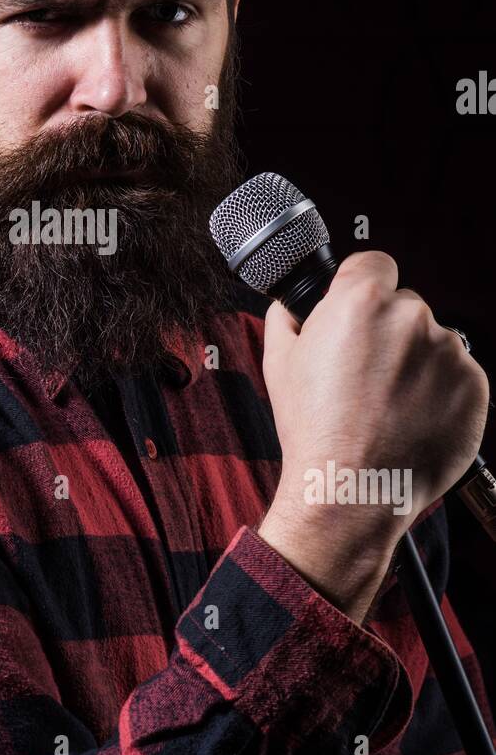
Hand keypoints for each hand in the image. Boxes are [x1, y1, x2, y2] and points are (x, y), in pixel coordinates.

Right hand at [257, 250, 489, 621]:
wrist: (352, 491)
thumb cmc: (314, 431)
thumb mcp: (279, 363)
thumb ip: (287, 317)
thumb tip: (292, 304)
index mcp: (361, 301)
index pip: (374, 263)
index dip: (362, 286)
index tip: (358, 313)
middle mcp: (411, 318)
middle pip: (404, 306)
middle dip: (388, 332)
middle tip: (366, 375)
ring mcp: (448, 352)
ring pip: (433, 343)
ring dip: (416, 364)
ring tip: (388, 405)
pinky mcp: (475, 387)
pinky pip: (458, 375)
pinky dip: (440, 392)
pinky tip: (411, 418)